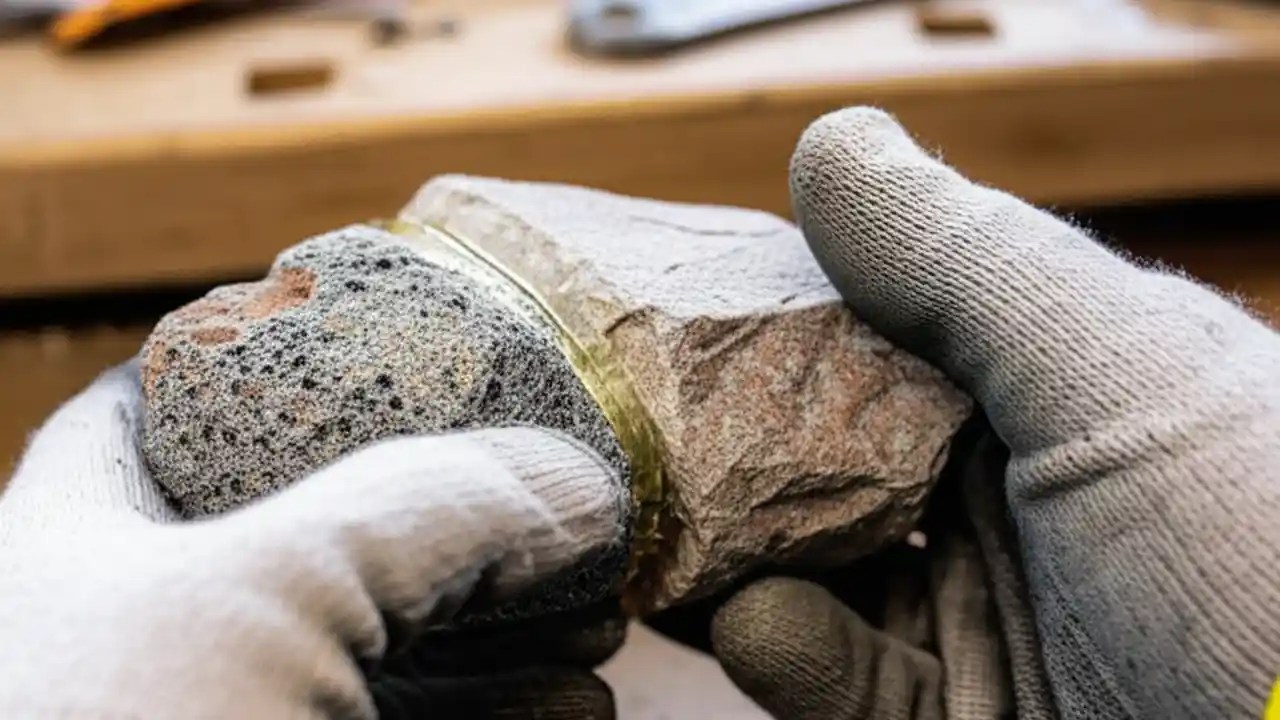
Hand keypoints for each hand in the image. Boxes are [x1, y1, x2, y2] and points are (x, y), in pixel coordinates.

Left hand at [0, 363, 629, 718]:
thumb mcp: (264, 601)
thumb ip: (424, 508)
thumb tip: (574, 478)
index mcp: (75, 546)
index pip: (168, 408)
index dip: (282, 360)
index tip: (402, 339)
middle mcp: (146, 638)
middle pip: (320, 535)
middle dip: (453, 516)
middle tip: (556, 502)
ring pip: (385, 658)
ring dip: (502, 632)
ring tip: (598, 610)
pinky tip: (583, 713)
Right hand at [666, 108, 1279, 719]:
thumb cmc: (1270, 566)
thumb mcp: (1125, 382)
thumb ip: (972, 268)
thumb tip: (831, 144)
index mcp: (1066, 385)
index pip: (890, 321)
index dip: (780, 304)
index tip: (672, 296)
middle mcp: (1020, 495)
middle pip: (834, 446)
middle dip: (732, 436)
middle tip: (625, 421)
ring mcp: (988, 614)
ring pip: (813, 564)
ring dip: (733, 548)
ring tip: (664, 530)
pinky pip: (835, 675)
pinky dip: (782, 648)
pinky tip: (760, 627)